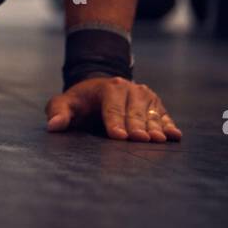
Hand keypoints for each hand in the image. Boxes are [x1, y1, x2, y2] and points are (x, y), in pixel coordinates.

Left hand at [45, 77, 181, 141]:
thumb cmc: (81, 101)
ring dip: (155, 127)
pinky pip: (164, 116)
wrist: (101, 88)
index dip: (114, 122)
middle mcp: (131, 89)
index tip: (118, 136)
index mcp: (109, 87)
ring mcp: (146, 96)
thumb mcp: (66, 102)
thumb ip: (58, 111)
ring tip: (158, 140)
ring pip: (151, 114)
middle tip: (140, 140)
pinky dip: (169, 125)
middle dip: (137, 125)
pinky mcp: (157, 105)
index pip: (112, 108)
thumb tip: (53, 126)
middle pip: (134, 111)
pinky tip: (175, 136)